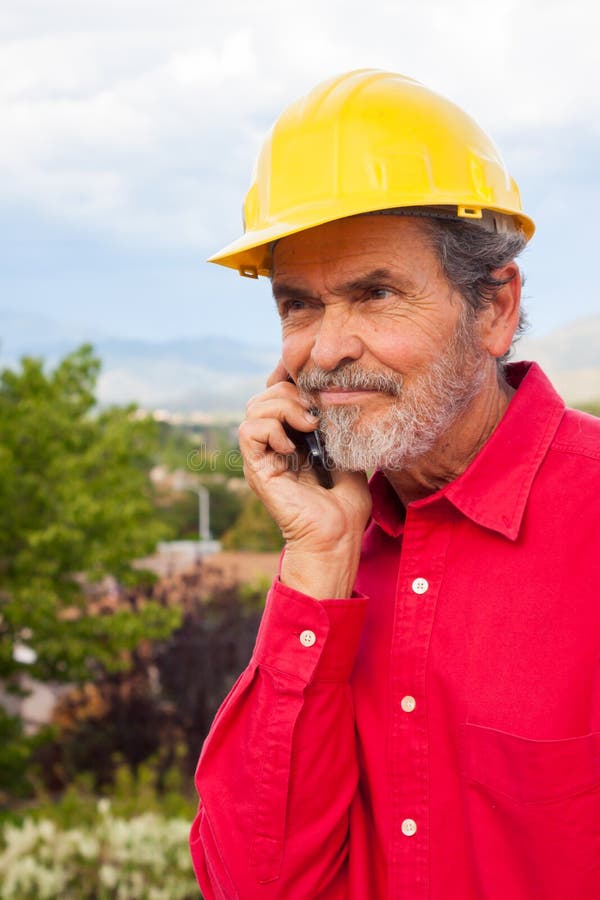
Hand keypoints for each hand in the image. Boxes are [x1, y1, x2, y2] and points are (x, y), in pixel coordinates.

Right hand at [238, 361, 371, 597]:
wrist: (337, 536)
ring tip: (307, 426)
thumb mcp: (345, 453)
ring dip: (283, 408)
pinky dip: (271, 429)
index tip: (321, 395)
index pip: (279, 394)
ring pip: (254, 407)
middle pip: (264, 395)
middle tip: (315, 414)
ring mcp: (262, 457)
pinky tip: (291, 447)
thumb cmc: (345, 504)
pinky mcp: (257, 469)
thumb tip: (330, 398)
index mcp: (291, 439)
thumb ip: (334, 426)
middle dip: (291, 392)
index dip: (295, 385)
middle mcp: (273, 445)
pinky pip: (248, 431)